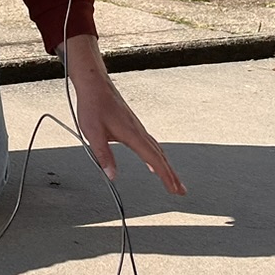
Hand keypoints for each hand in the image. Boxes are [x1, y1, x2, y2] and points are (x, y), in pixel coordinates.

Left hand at [61, 35, 187, 195]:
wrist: (95, 84)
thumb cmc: (93, 105)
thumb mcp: (93, 133)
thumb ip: (103, 156)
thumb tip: (111, 175)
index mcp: (133, 134)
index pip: (154, 159)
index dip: (166, 176)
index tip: (174, 189)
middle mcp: (139, 131)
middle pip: (160, 157)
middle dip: (172, 175)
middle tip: (181, 190)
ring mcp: (137, 128)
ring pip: (157, 150)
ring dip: (166, 167)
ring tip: (172, 180)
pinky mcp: (133, 125)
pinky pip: (150, 144)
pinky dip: (156, 156)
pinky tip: (152, 162)